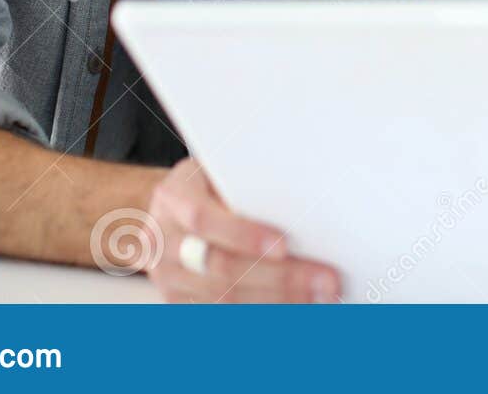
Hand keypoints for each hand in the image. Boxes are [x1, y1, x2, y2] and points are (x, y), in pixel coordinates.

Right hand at [144, 158, 340, 302]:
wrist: (173, 211)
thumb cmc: (210, 184)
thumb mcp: (221, 170)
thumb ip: (247, 186)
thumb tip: (304, 203)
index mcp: (173, 198)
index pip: (203, 219)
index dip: (243, 234)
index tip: (284, 246)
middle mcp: (162, 242)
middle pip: (221, 267)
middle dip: (279, 277)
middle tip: (324, 279)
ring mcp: (167, 278)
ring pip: (224, 299)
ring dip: (278, 302)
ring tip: (320, 298)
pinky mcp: (179, 304)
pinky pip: (222, 316)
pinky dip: (262, 315)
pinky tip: (295, 310)